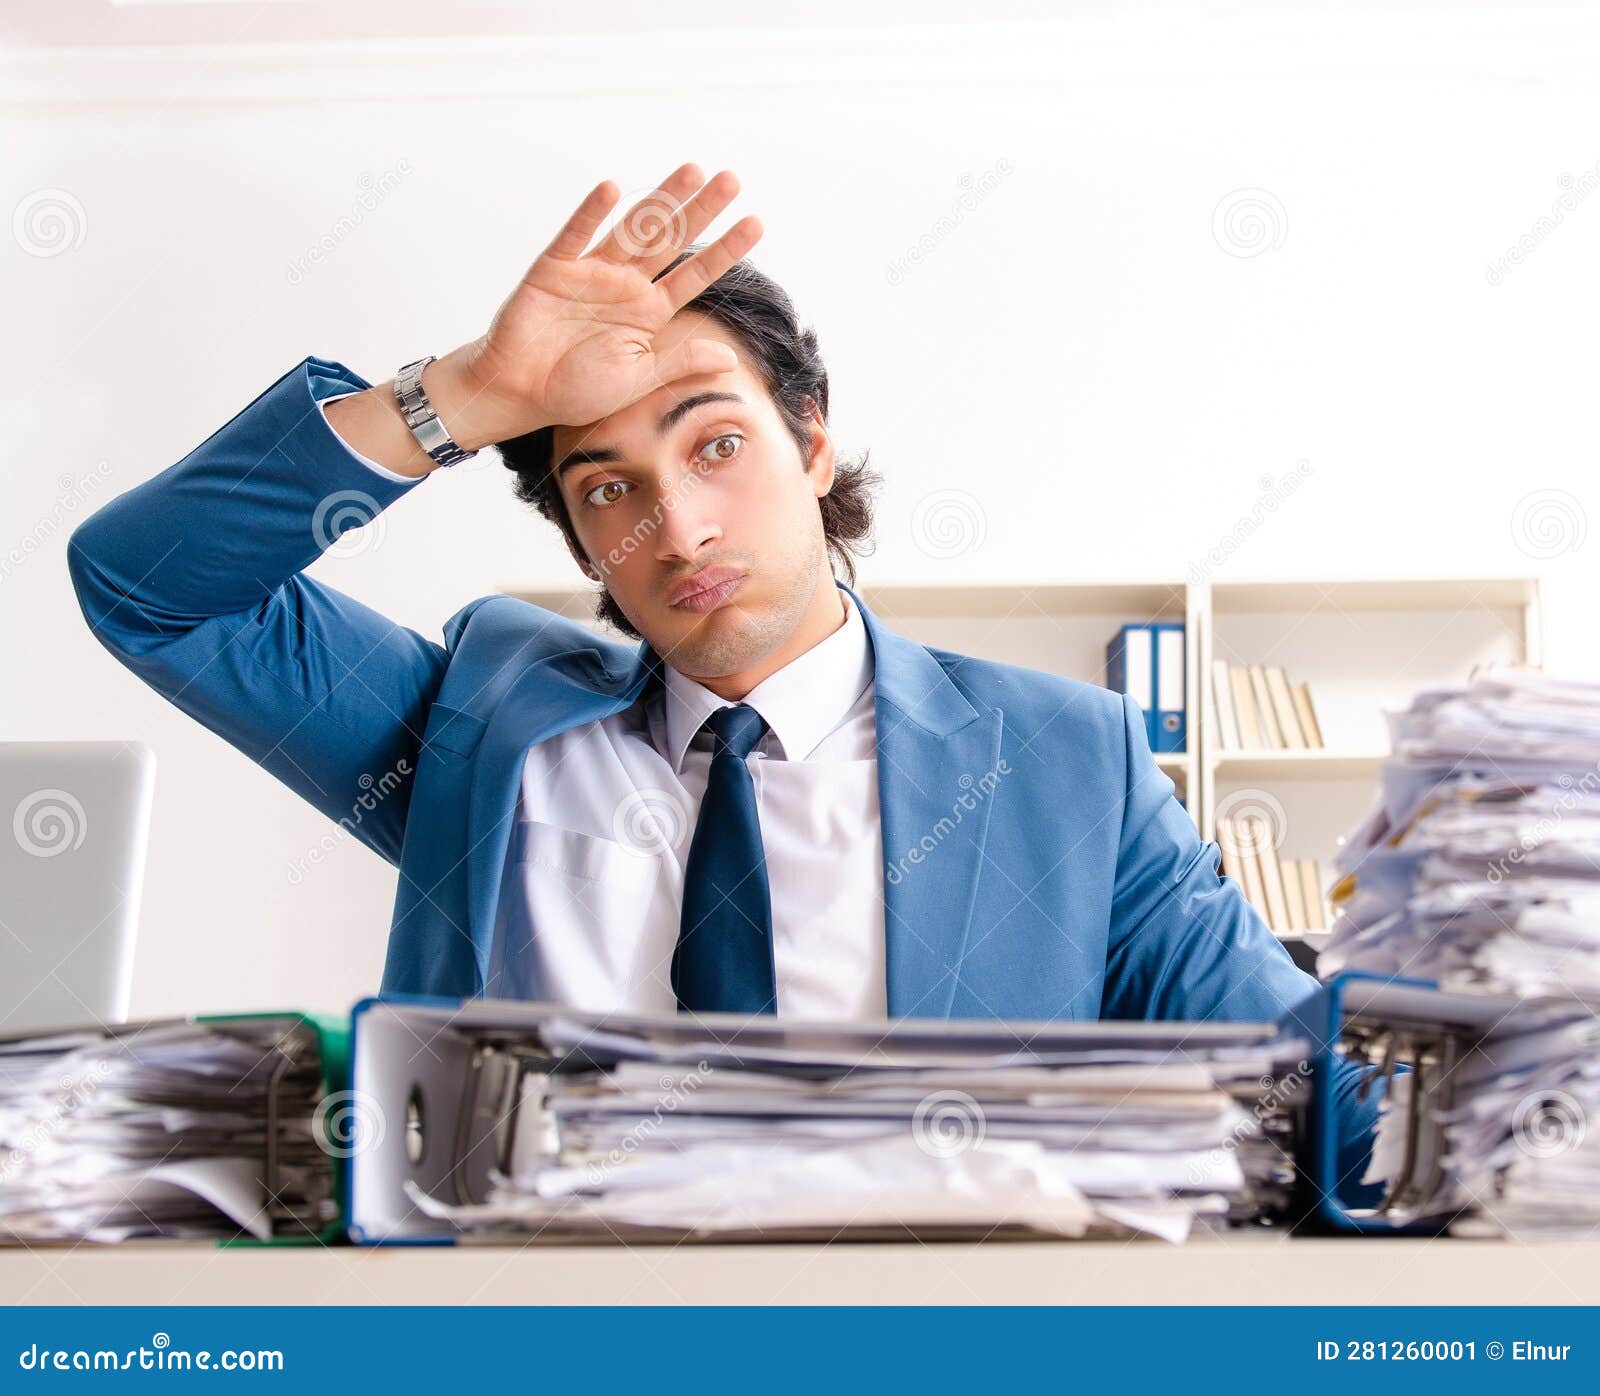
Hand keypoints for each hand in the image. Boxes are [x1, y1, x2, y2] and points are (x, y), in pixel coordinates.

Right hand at [442, 164, 762, 442]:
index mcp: (649, 311)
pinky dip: (590, 214)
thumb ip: (680, 362)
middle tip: (731, 179)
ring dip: (661, 200)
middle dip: (701, 210)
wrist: (521, 393)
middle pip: (671, 239)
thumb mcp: (638, 379)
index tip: (755, 222)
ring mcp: (592, 272)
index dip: (725, 250)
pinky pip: (576, 236)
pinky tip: (612, 190)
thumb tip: (730, 359)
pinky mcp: (555, 268)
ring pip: (633, 227)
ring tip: (691, 172)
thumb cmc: (577, 391)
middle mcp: (626, 285)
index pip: (695, 274)